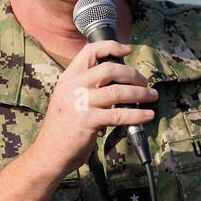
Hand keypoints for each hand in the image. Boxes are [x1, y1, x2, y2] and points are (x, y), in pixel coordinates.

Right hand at [30, 40, 156, 175]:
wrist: (49, 153)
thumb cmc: (63, 128)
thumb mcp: (68, 98)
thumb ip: (86, 86)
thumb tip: (117, 79)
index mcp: (68, 78)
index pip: (90, 52)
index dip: (111, 47)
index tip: (127, 49)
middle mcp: (73, 86)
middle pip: (110, 69)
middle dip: (132, 74)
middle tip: (144, 82)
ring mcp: (80, 103)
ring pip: (118, 91)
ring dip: (140, 93)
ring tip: (152, 96)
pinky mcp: (88, 121)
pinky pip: (119, 114)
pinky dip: (137, 114)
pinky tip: (147, 115)